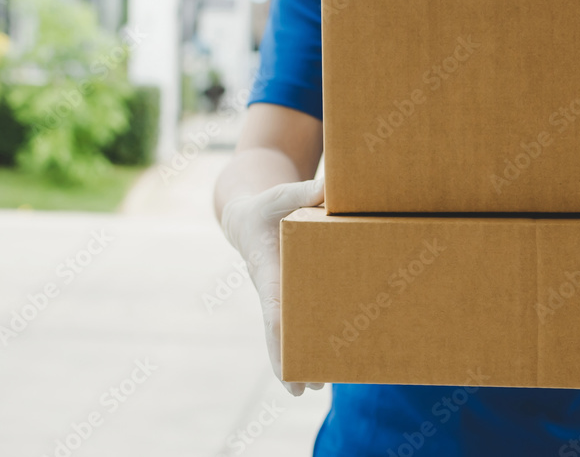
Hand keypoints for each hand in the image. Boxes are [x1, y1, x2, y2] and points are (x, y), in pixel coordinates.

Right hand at [221, 178, 325, 394]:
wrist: (248, 217)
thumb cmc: (266, 207)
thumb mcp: (279, 194)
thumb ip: (301, 192)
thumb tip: (326, 189)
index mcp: (268, 273)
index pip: (274, 314)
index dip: (280, 342)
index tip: (288, 369)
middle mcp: (273, 290)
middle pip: (280, 334)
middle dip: (291, 362)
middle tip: (308, 390)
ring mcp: (281, 296)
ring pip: (290, 332)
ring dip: (303, 356)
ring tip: (322, 387)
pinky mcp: (292, 294)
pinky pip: (301, 319)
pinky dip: (312, 337)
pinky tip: (332, 355)